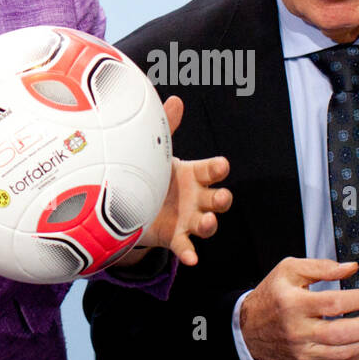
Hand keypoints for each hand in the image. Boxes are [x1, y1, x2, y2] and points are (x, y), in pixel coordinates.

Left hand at [132, 96, 232, 266]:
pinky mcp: (177, 237)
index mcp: (195, 174)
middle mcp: (197, 198)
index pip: (212, 170)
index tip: (222, 165)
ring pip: (207, 224)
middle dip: (222, 199)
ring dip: (211, 224)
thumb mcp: (159, 152)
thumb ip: (168, 129)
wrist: (136, 204)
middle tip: (221, 198)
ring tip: (209, 222)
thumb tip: (174, 99)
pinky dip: (189, 253)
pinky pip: (185, 246)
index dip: (217, 169)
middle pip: (217, 199)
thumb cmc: (154, 174)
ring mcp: (189, 219)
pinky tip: (191, 259)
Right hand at [239, 258, 358, 359]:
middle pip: (341, 333)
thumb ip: (321, 267)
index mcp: (293, 303)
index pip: (333, 304)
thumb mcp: (289, 270)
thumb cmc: (271, 296)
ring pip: (342, 353)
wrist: (248, 328)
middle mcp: (297, 330)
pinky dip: (358, 357)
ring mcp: (301, 351)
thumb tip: (351, 268)